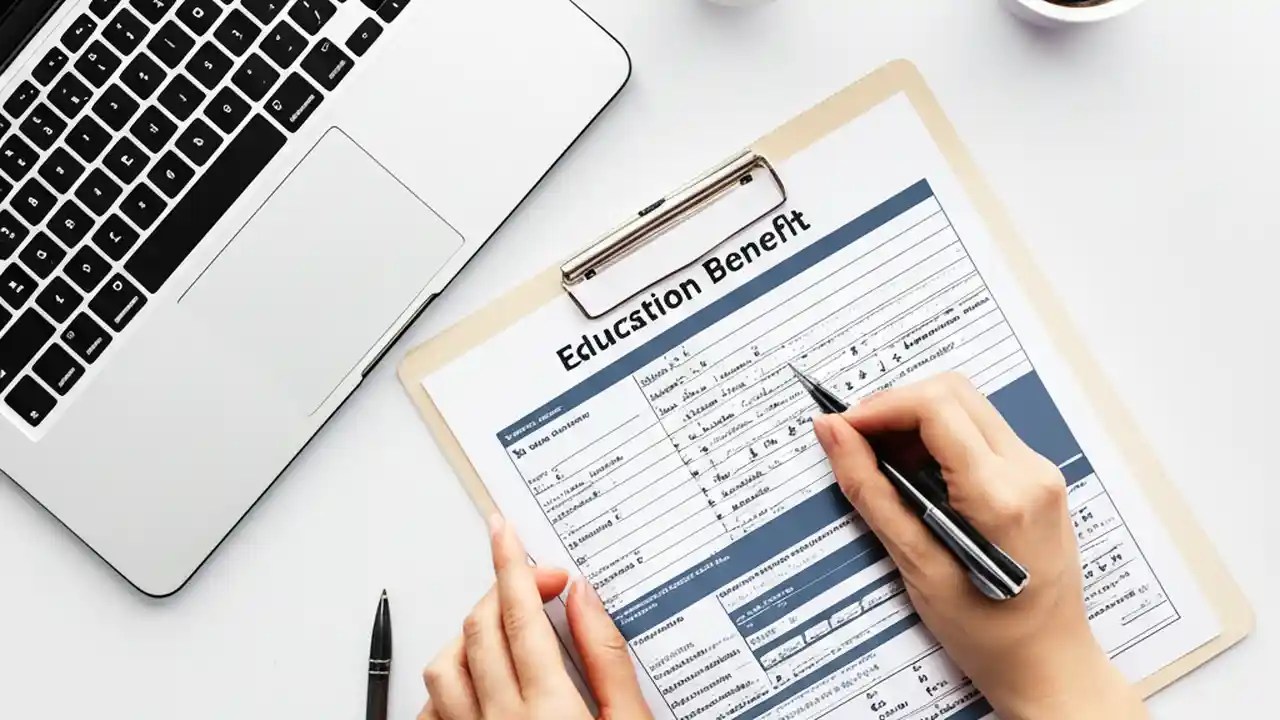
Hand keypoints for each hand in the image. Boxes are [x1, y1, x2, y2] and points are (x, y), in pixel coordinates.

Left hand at [419, 515, 652, 719]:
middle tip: (537, 582)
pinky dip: (446, 685)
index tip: (503, 531)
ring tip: (503, 628)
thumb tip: (584, 598)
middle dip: (502, 590)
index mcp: (549, 708)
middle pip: (481, 630)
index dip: (510, 566)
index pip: (519, 614)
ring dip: (470, 636)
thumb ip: (608, 661)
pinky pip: (430, 712)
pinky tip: (472, 677)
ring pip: (445, 667)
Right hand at [811, 373, 1145, 719]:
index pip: (936, 407)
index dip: (879, 407)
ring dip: (916, 421)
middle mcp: (1030, 471)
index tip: (842, 429)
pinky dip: (939, 440)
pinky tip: (917, 478)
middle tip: (856, 443)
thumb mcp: (917, 567)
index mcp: (1001, 496)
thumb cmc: (989, 635)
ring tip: (883, 465)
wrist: (1050, 667)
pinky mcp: (1037, 478)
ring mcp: (1039, 472)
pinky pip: (981, 432)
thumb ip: (871, 492)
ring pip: (966, 406)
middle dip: (895, 406)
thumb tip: (833, 434)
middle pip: (952, 392)